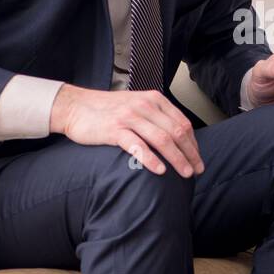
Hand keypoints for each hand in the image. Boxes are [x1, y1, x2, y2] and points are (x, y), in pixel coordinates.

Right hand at [50, 83, 203, 176]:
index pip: (182, 122)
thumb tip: (178, 137)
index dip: (193, 143)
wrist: (75, 106)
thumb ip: (156, 116)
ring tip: (185, 173)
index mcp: (154, 99)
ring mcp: (129, 117)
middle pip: (176, 132)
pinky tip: (160, 171)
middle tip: (196, 170)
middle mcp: (144, 106)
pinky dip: (151, 159)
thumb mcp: (136, 104)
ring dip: (177, 158)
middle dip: (190, 153)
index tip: (197, 158)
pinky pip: (138, 146)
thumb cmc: (107, 109)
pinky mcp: (114, 130)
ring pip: (162, 139)